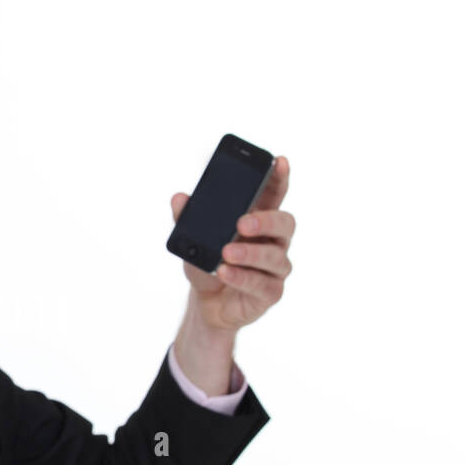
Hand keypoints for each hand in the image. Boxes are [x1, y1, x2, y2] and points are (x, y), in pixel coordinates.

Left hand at [171, 155, 294, 331]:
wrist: (207, 303)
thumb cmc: (208, 263)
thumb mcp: (194, 240)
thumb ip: (187, 218)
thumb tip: (179, 198)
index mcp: (260, 219)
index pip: (275, 194)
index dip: (280, 178)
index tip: (280, 161)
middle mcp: (274, 241)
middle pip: (285, 223)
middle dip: (266, 220)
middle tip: (241, 222)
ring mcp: (276, 267)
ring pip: (275, 256)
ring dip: (250, 252)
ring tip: (226, 252)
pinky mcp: (271, 292)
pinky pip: (262, 284)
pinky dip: (242, 277)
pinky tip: (225, 272)